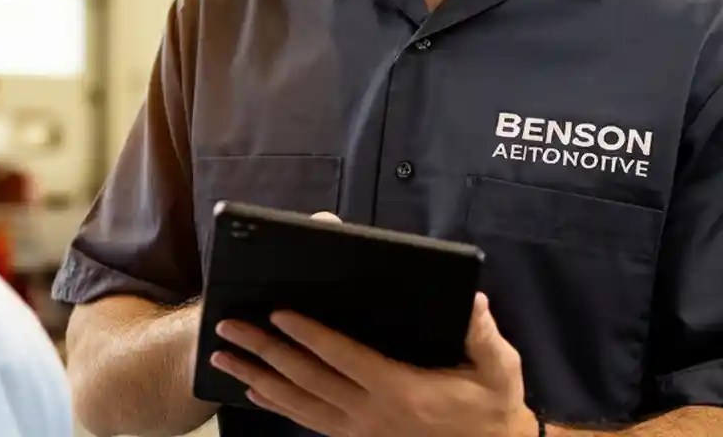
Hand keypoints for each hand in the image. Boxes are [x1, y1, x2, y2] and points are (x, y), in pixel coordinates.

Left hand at [211, 293, 537, 436]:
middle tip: (228, 329)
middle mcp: (372, 413)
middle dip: (263, 352)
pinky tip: (253, 392)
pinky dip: (276, 406)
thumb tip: (472, 299)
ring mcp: (360, 430)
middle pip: (306, 379)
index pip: (343, 357)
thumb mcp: (498, 368)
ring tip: (223, 358)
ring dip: (257, 379)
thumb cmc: (493, 407)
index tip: (278, 314)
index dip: (309, 335)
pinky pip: (307, 422)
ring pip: (297, 403)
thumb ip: (481, 334)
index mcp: (400, 390)